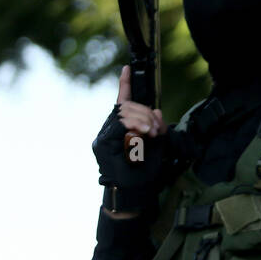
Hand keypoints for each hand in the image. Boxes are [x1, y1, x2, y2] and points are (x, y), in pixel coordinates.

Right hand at [93, 66, 177, 210]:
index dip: (125, 84)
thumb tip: (157, 111)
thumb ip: (157, 127)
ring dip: (142, 119)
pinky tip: (143, 134)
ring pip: (124, 113)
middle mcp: (109, 129)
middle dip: (146, 113)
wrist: (135, 191)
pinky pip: (119, 125)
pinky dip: (134, 126)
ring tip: (151, 133)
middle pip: (127, 106)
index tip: (128, 68)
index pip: (122, 102)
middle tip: (156, 129)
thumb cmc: (145, 171)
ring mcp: (104, 136)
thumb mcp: (157, 144)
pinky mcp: (102, 143)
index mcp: (121, 128)